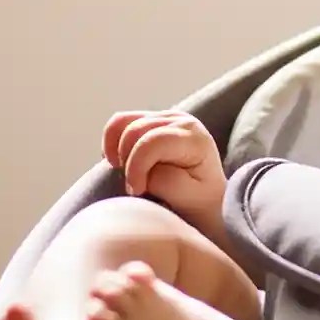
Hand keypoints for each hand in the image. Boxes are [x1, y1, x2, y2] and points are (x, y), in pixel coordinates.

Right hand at [101, 110, 226, 220]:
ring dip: (117, 152)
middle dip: (127, 162)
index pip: (153, 142)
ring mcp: (166, 117)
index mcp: (195, 140)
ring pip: (123, 124)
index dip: (136, 166)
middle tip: (136, 187)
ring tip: (128, 175)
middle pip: (134, 131)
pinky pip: (119, 122)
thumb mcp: (188, 198)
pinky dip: (112, 141)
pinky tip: (119, 162)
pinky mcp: (152, 119)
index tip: (136, 191)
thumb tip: (145, 169)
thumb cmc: (200, 202)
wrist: (207, 198)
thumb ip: (165, 181)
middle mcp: (182, 121)